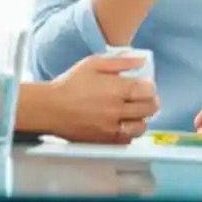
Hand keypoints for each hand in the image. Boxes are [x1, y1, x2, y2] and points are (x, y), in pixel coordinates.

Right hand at [42, 54, 159, 142]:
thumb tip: (142, 61)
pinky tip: (123, 124)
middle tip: (143, 98)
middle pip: (149, 109)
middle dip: (151, 101)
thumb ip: (120, 62)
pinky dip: (129, 132)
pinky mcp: (104, 140)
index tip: (145, 85)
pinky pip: (127, 140)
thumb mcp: (93, 64)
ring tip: (134, 112)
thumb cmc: (70, 84)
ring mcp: (111, 128)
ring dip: (141, 118)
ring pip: (141, 127)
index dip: (150, 87)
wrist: (50, 108)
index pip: (148, 90)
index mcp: (115, 89)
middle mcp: (116, 110)